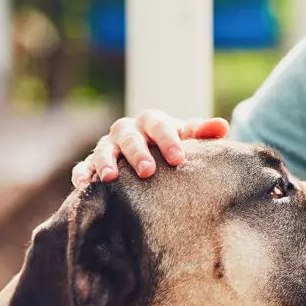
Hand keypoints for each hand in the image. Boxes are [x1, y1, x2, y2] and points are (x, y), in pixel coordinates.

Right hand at [71, 110, 229, 187]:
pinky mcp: (94, 162)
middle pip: (130, 138)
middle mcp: (128, 130)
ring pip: (103, 149)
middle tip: (148, 171)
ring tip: (110, 178)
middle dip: (138, 153)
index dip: (168, 141)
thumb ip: (203, 132)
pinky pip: (84, 165)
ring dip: (105, 162)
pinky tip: (84, 184)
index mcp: (152, 121)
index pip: (160, 126)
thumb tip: (223, 126)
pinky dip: (82, 172)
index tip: (178, 159)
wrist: (154, 153)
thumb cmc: (174, 146)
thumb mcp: (189, 138)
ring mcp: (109, 145)